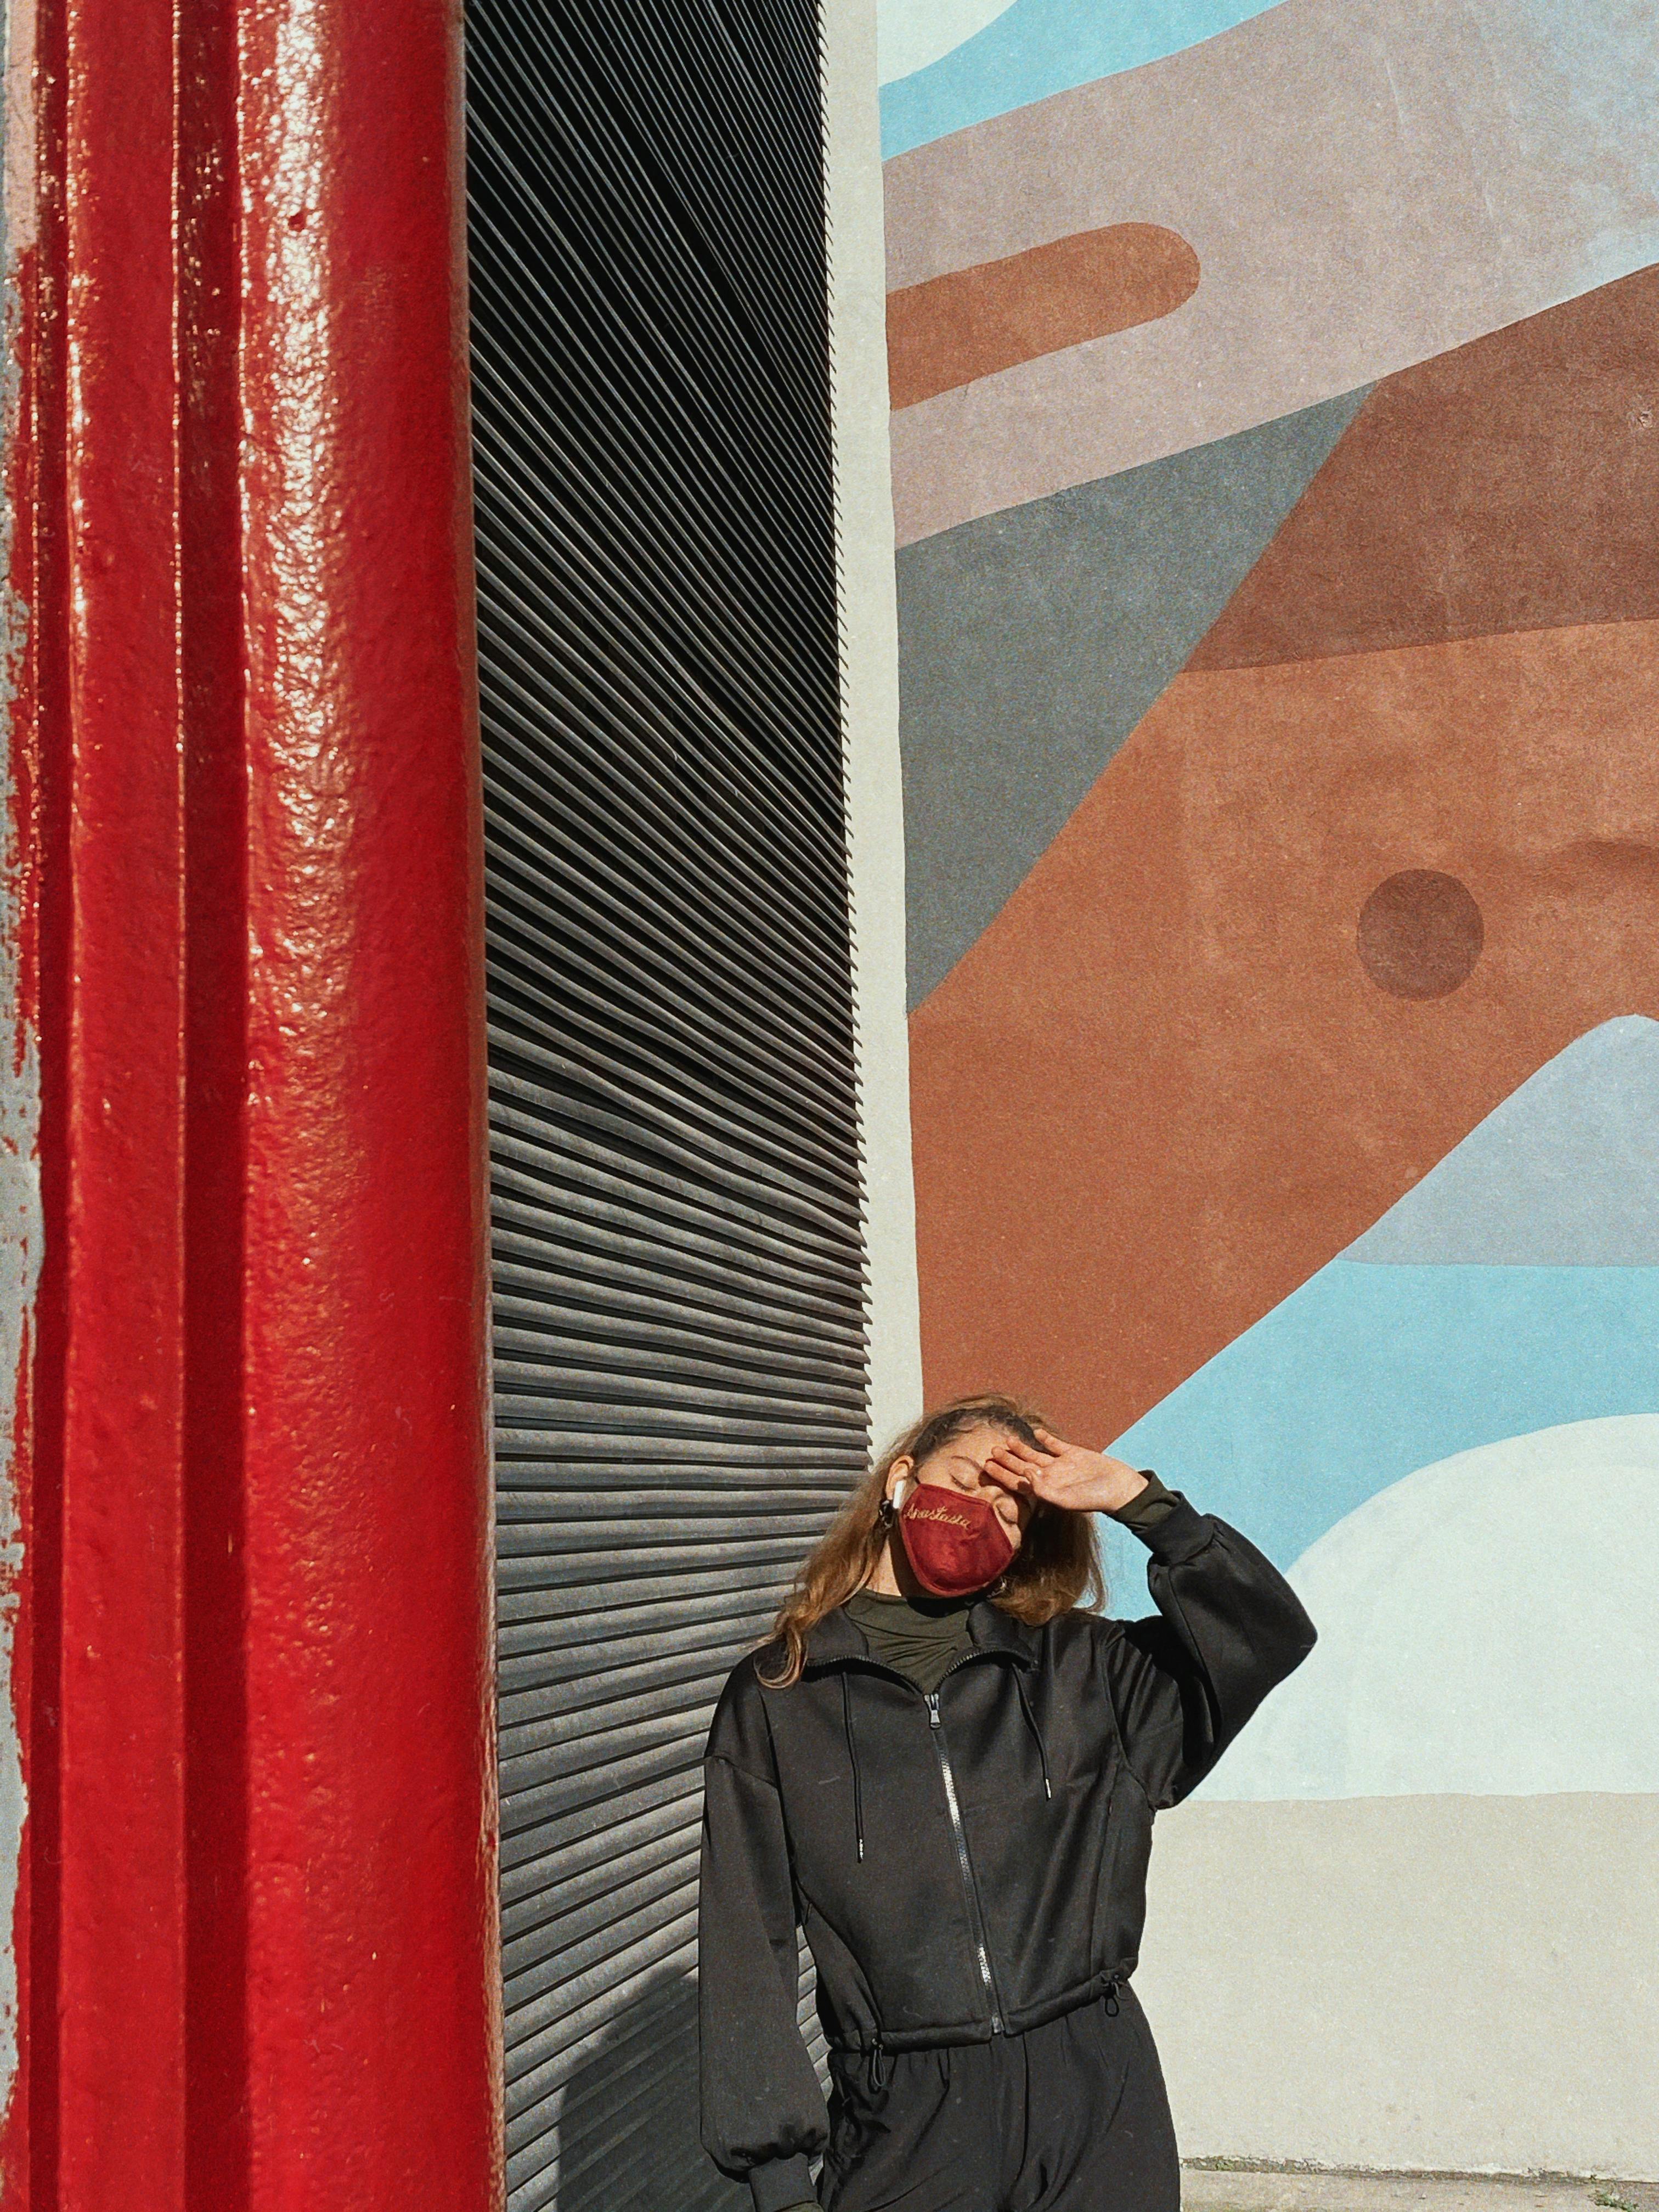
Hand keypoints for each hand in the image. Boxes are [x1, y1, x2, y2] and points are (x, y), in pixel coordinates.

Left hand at [983, 1426, 1147, 1515]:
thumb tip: (1024, 1473)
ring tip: (1006, 1440)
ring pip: (1035, 1455)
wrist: (1119, 1488)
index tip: (986, 1466)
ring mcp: (1061, 1465)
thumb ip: (1043, 1489)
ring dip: (1021, 1448)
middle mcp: (1050, 1477)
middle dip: (1006, 1460)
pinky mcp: (1074, 1453)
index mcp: (1045, 1490)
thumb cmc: (1093, 1499)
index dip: (1001, 1474)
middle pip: (1022, 1467)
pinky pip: (1055, 1444)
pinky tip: (1035, 1432)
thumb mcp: (1065, 1499)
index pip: (1017, 1482)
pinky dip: (1045, 1438)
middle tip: (990, 1450)